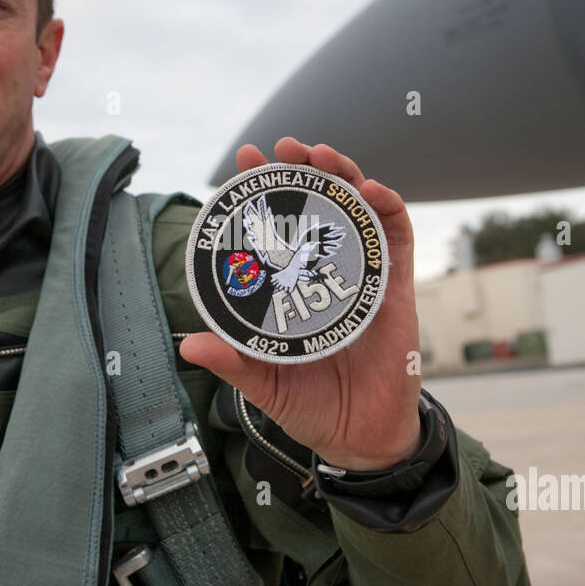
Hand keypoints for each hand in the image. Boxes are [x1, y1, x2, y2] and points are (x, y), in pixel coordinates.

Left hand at [179, 137, 421, 470]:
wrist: (361, 437)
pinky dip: (387, 208)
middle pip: (317, 204)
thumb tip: (188, 346)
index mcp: (291, 285)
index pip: (276, 224)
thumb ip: (233, 361)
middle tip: (286, 147)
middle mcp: (326, 271)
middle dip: (303, 167)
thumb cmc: (310, 405)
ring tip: (323, 157)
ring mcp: (362, 275)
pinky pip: (396, 239)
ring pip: (355, 210)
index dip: (262, 190)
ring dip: (343, 175)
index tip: (246, 161)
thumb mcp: (264, 381)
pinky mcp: (395, 288)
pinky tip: (371, 192)